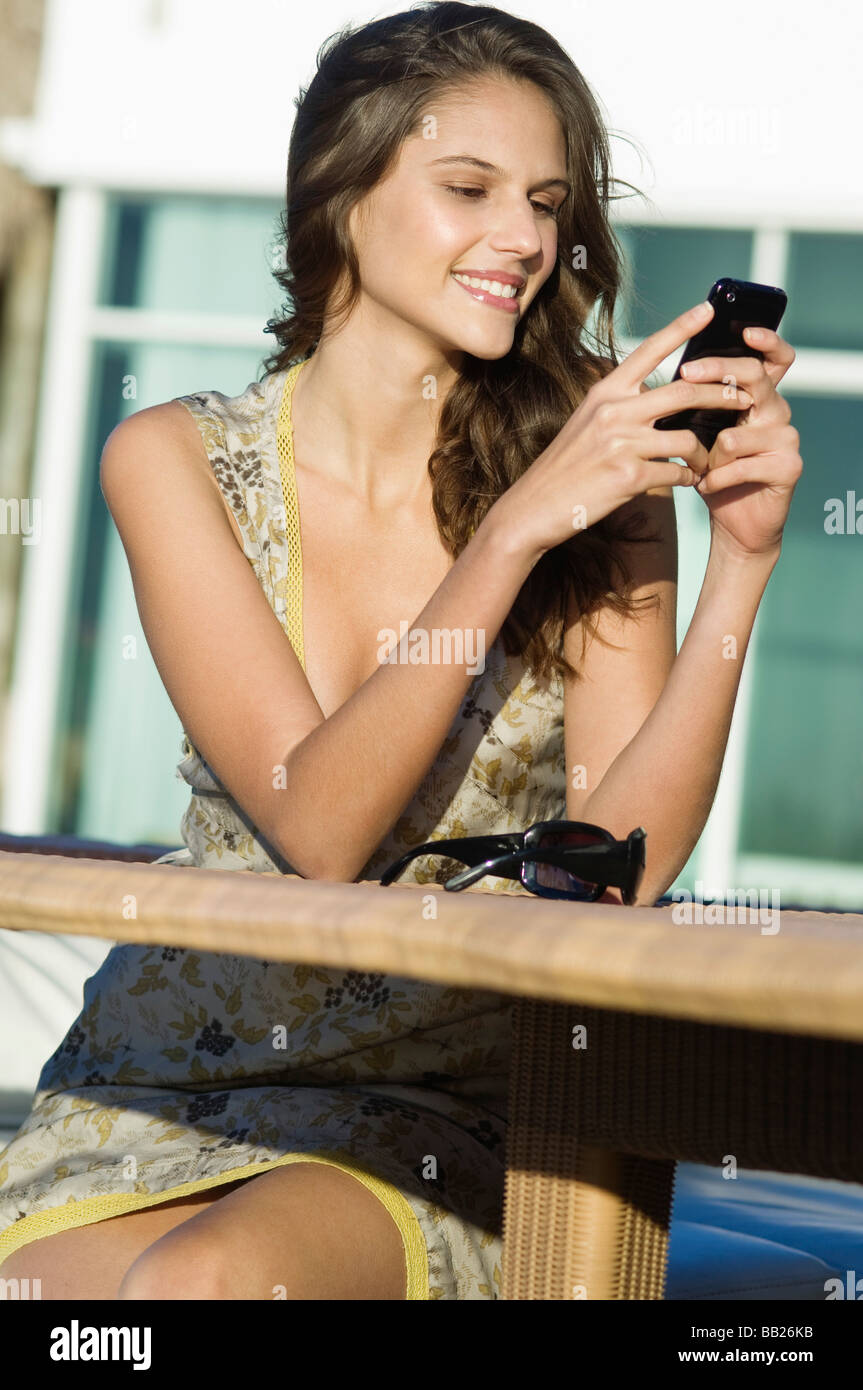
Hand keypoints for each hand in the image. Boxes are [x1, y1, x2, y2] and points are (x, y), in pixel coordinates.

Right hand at [491, 300, 747, 560]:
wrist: (534, 507)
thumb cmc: (565, 467)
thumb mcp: (587, 424)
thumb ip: (621, 407)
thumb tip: (660, 397)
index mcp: (605, 392)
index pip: (648, 350)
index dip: (681, 327)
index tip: (709, 310)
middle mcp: (614, 411)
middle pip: (685, 392)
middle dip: (722, 394)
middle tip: (744, 398)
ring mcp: (621, 444)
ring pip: (687, 438)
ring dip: (705, 451)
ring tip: (708, 460)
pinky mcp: (629, 477)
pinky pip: (677, 472)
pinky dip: (689, 477)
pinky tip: (689, 480)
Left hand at [683, 327, 801, 558]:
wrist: (735, 523)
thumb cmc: (714, 473)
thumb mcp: (700, 433)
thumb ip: (694, 405)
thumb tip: (668, 376)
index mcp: (759, 398)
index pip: (773, 358)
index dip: (766, 341)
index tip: (743, 329)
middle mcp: (778, 411)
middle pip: (755, 378)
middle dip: (718, 371)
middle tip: (686, 374)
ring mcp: (787, 438)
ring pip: (736, 433)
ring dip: (709, 455)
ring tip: (701, 469)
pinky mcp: (790, 466)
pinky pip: (742, 464)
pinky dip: (717, 478)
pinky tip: (707, 485)